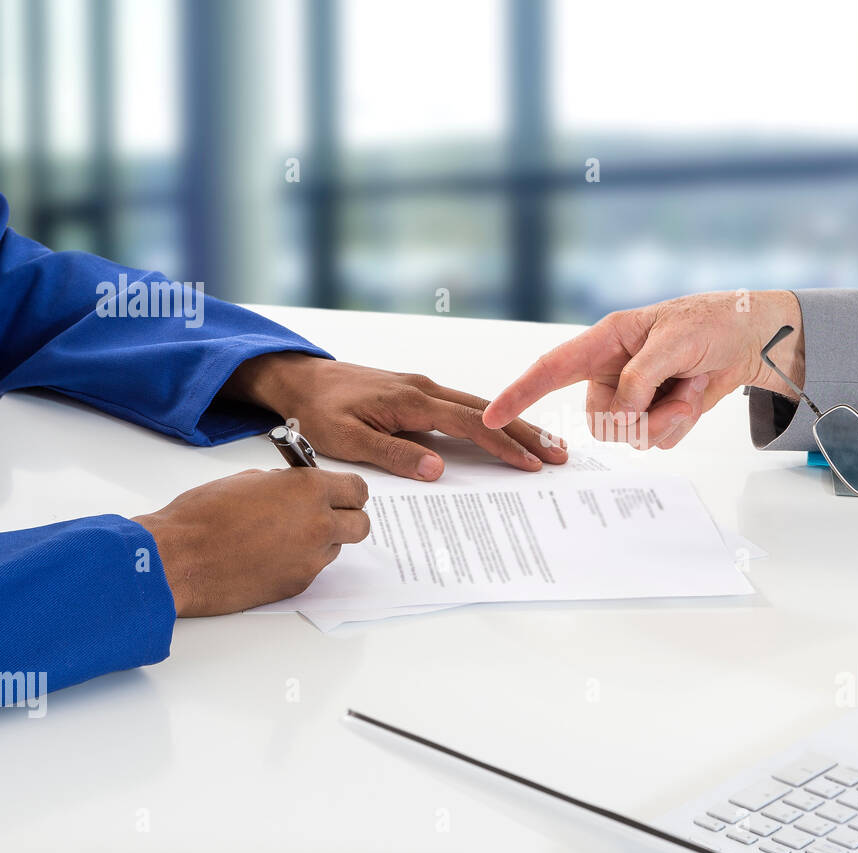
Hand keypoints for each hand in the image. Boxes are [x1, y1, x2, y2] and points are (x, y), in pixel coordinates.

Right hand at [134, 468, 370, 615]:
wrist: (177, 559)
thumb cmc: (201, 516)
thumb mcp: (248, 480)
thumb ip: (284, 483)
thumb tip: (296, 488)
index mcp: (308, 490)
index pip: (358, 489)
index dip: (349, 491)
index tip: (340, 493)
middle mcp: (318, 524)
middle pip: (360, 524)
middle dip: (347, 517)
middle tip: (325, 514)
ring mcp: (310, 559)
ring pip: (337, 548)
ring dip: (322, 541)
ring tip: (285, 536)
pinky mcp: (297, 585)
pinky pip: (313, 569)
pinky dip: (300, 561)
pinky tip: (270, 556)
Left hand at [223, 354, 567, 478]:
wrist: (298, 379)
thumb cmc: (316, 410)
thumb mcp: (346, 440)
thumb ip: (392, 454)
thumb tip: (436, 470)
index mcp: (411, 400)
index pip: (469, 425)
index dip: (502, 445)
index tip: (530, 463)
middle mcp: (424, 389)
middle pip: (487, 411)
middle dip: (526, 432)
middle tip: (559, 453)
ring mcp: (423, 388)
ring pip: (479, 407)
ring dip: (514, 425)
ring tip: (545, 444)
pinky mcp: (417, 392)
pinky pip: (464, 407)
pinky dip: (492, 419)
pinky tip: (505, 431)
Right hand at [482, 290, 803, 448]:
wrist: (749, 339)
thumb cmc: (712, 323)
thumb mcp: (674, 342)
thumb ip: (640, 378)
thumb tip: (621, 414)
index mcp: (606, 341)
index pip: (552, 369)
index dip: (520, 393)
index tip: (492, 417)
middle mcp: (612, 371)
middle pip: (600, 418)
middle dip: (640, 416)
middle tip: (679, 392)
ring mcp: (633, 396)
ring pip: (628, 434)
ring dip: (667, 419)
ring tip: (691, 388)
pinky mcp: (654, 413)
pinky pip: (654, 439)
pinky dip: (679, 425)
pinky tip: (694, 396)